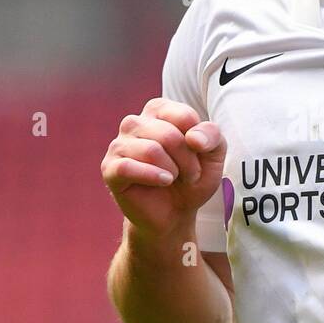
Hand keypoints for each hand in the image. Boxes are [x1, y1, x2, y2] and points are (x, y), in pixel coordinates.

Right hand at [101, 98, 225, 238]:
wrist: (175, 212)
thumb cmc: (192, 177)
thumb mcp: (213, 154)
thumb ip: (212, 135)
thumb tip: (193, 138)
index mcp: (158, 110)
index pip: (184, 116)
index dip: (199, 142)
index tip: (199, 155)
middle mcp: (134, 122)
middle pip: (168, 135)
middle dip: (187, 161)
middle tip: (189, 174)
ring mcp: (118, 145)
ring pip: (151, 150)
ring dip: (173, 171)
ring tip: (174, 179)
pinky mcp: (110, 168)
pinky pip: (128, 167)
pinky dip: (152, 176)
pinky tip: (164, 181)